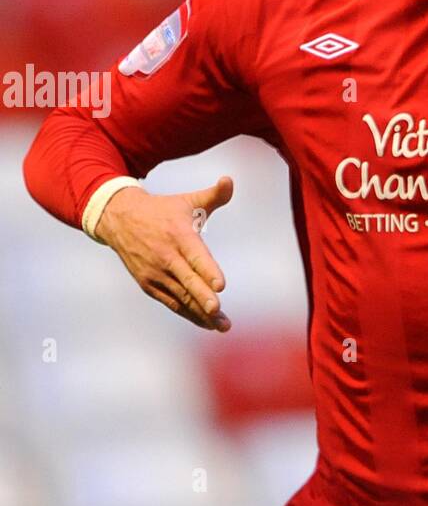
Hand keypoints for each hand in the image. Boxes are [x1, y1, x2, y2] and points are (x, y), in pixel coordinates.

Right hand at [95, 175, 233, 331]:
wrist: (119, 220)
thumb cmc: (162, 211)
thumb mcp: (186, 201)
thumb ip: (213, 195)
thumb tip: (230, 180)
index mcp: (178, 235)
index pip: (195, 255)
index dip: (207, 270)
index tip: (220, 285)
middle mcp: (166, 256)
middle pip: (187, 280)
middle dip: (202, 296)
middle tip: (217, 310)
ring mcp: (155, 273)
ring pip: (181, 297)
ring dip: (202, 313)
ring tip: (222, 326)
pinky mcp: (149, 285)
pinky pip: (172, 303)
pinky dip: (189, 314)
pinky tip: (208, 324)